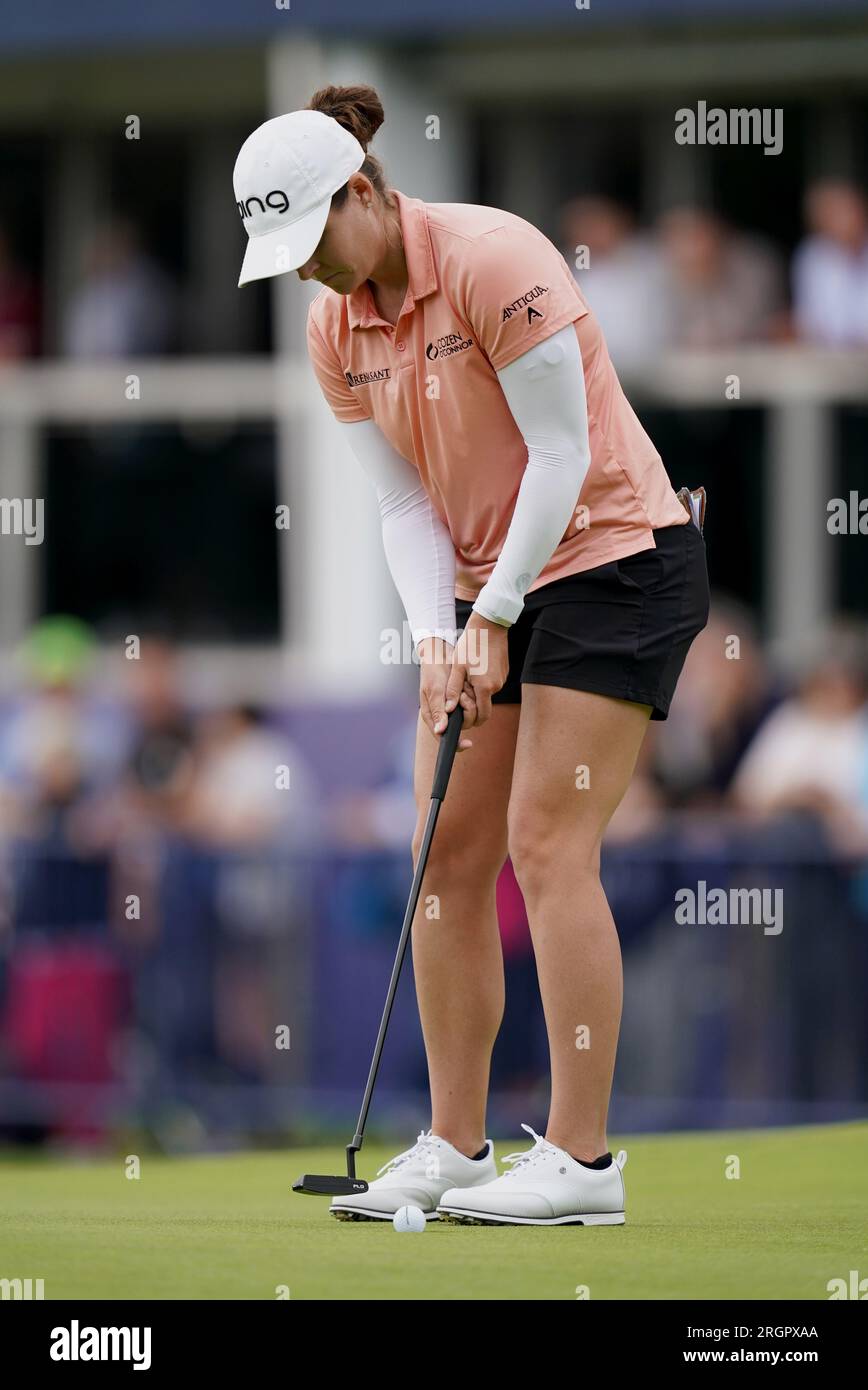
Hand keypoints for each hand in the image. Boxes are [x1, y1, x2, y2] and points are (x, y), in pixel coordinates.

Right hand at [417, 636, 474, 749]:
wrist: (441, 654)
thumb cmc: (433, 671)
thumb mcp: (435, 690)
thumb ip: (438, 710)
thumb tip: (440, 731)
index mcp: (431, 715)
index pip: (442, 737)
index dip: (456, 743)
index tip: (468, 744)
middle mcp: (442, 714)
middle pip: (459, 726)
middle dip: (465, 712)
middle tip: (463, 696)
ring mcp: (451, 707)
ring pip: (467, 715)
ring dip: (469, 702)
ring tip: (464, 688)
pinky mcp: (460, 700)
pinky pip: (472, 704)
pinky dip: (472, 696)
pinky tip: (468, 686)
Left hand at [442, 612, 508, 728]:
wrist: (489, 625)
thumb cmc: (470, 644)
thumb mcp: (457, 667)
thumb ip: (453, 690)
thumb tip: (449, 709)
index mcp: (485, 687)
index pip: (483, 716)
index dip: (473, 719)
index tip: (463, 711)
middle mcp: (497, 686)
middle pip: (485, 705)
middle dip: (473, 702)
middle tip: (461, 688)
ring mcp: (502, 679)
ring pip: (487, 693)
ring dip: (477, 689)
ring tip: (467, 673)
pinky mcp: (504, 672)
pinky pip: (492, 683)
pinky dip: (483, 681)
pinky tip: (476, 667)